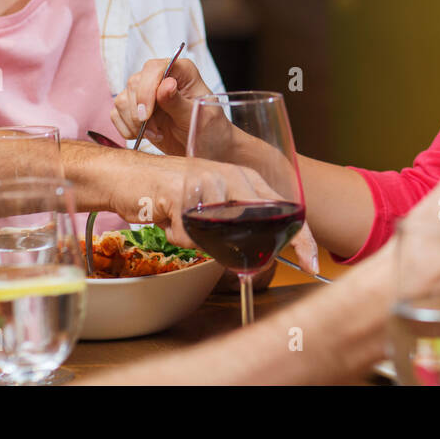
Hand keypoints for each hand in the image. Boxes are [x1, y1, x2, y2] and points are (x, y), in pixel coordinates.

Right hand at [110, 153, 319, 274]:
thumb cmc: (171, 191)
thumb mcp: (211, 203)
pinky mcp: (181, 190)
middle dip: (259, 249)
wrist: (127, 175)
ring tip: (182, 223)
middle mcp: (231, 175)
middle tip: (241, 260)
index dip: (302, 238)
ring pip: (219, 233)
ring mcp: (207, 180)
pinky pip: (188, 232)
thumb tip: (258, 257)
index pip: (285, 208)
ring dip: (198, 239)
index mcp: (245, 177)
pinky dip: (177, 235)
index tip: (311, 263)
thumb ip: (235, 222)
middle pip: (264, 219)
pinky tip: (168, 219)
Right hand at [111, 58, 211, 154]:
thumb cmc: (211, 130)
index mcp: (182, 71)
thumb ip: (179, 102)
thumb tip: (166, 84)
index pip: (154, 68)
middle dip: (140, 111)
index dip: (146, 90)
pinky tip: (145, 136)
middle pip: (134, 83)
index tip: (147, 114)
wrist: (208, 149)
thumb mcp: (200, 117)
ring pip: (123, 99)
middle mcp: (162, 77)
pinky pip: (116, 114)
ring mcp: (147, 93)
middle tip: (155, 130)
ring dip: (134, 122)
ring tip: (155, 133)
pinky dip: (126, 129)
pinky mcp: (137, 110)